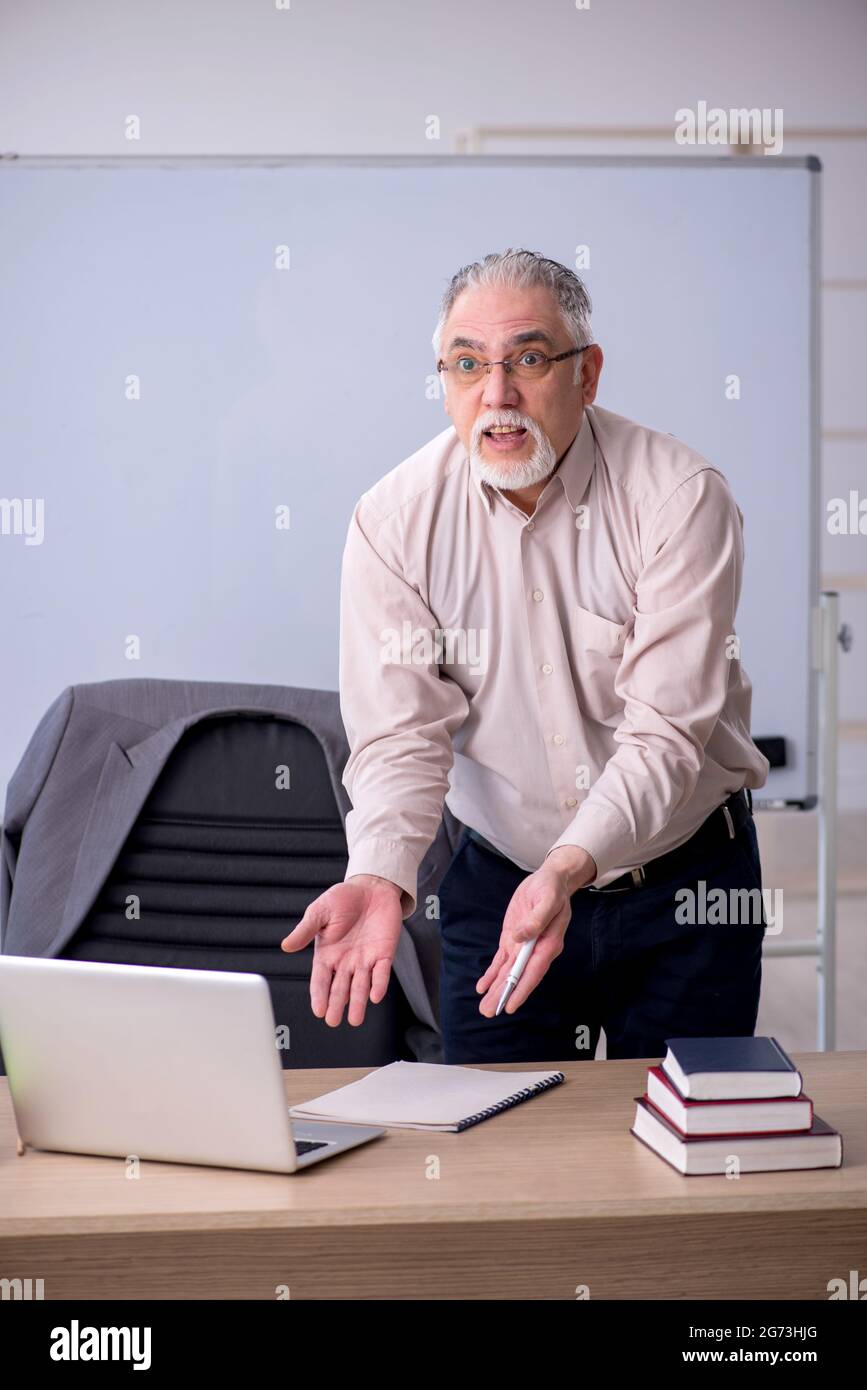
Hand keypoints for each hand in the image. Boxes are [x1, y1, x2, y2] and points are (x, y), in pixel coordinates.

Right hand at [280, 875, 402, 1027]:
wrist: (371, 888)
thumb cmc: (343, 899)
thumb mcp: (320, 911)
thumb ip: (305, 930)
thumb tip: (285, 946)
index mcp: (327, 954)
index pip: (321, 980)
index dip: (319, 995)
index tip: (318, 1010)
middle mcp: (345, 962)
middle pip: (340, 988)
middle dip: (336, 1004)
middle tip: (333, 1021)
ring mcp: (365, 959)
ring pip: (361, 986)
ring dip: (358, 1002)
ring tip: (354, 1019)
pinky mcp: (384, 954)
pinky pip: (381, 972)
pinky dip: (379, 984)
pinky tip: (375, 996)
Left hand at [475, 846, 596, 1016]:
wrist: (550, 880)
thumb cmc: (552, 889)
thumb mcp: (548, 899)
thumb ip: (537, 919)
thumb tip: (520, 936)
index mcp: (548, 943)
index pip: (533, 971)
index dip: (521, 989)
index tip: (510, 1005)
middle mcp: (536, 949)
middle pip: (518, 976)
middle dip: (504, 994)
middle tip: (489, 1012)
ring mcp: (524, 946)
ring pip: (509, 972)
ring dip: (497, 989)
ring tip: (484, 1006)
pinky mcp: (514, 939)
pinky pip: (502, 960)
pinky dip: (493, 973)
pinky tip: (483, 986)